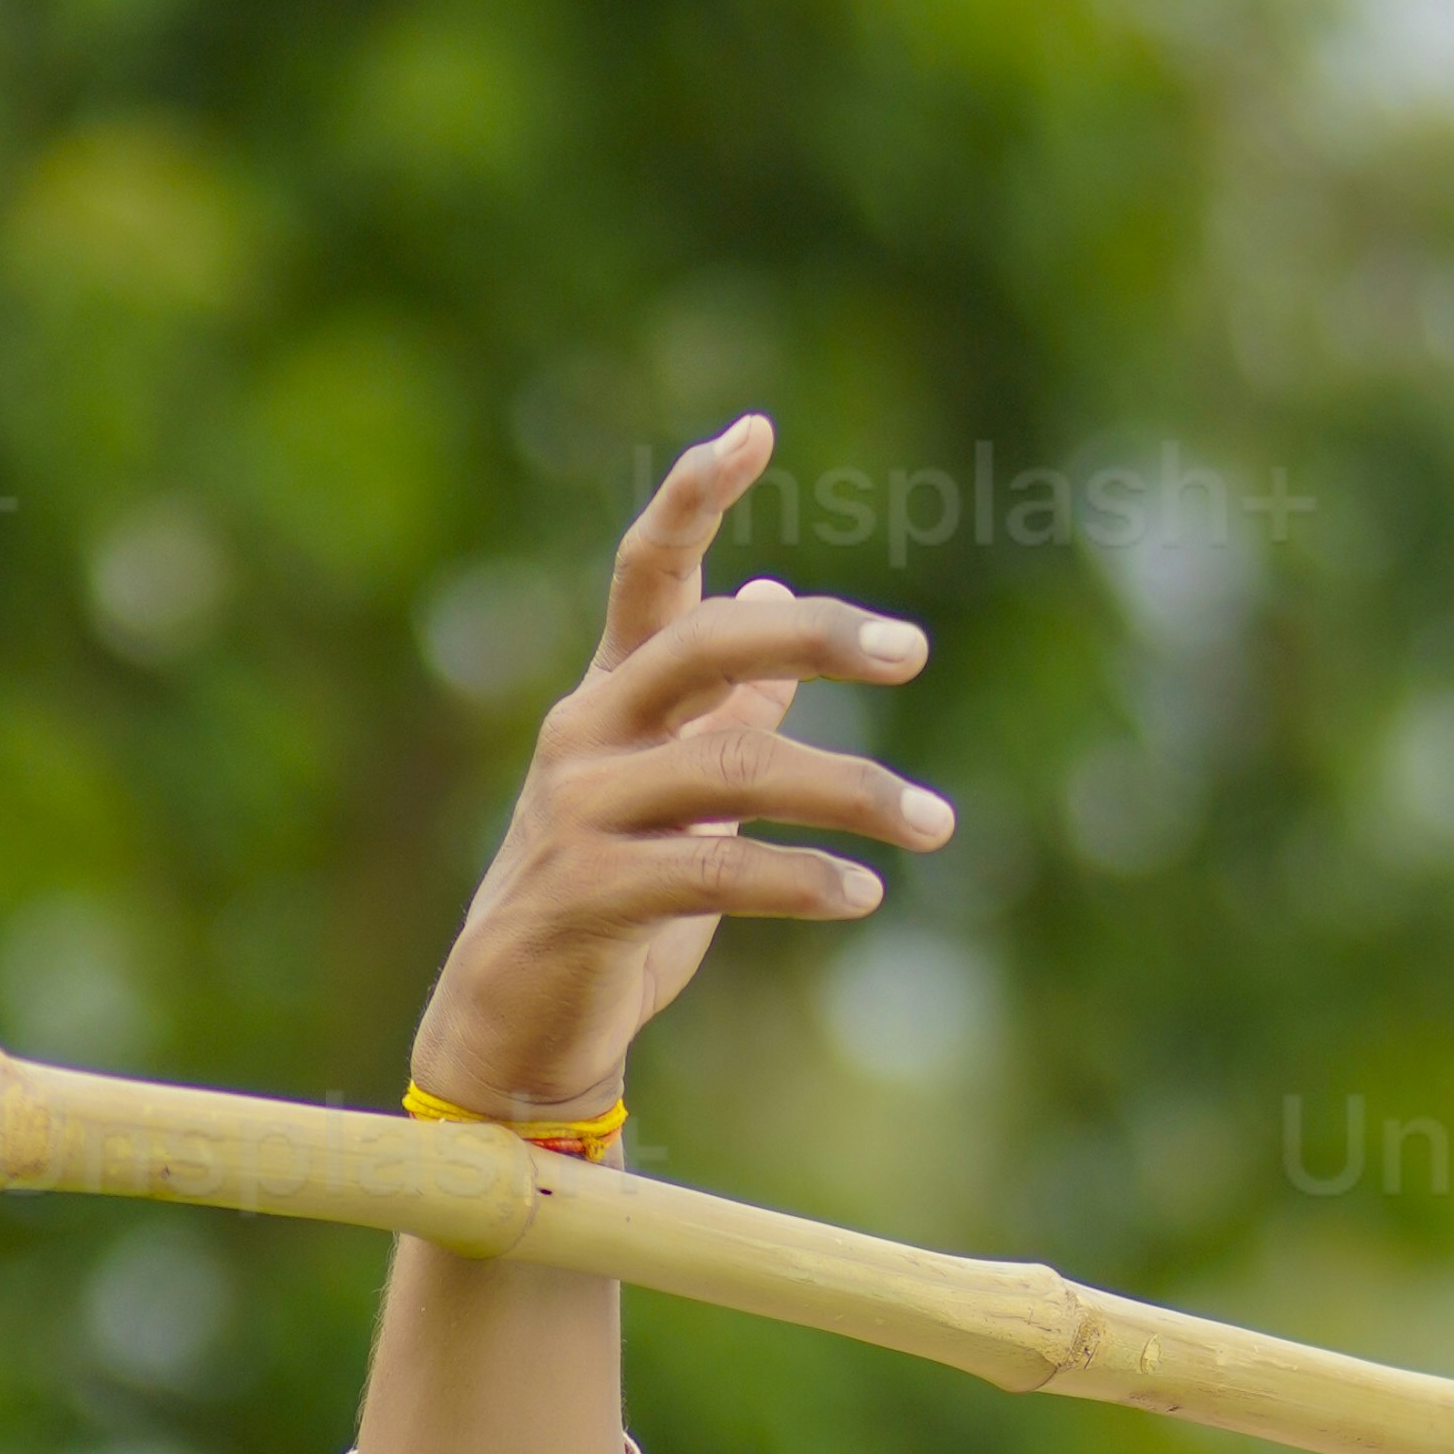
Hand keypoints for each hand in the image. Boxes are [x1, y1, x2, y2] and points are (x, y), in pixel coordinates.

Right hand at [402, 418, 958, 1121]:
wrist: (517, 1023)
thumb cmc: (611, 900)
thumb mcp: (677, 792)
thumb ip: (728, 704)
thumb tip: (772, 592)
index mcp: (611, 695)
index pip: (649, 571)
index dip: (693, 496)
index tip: (756, 430)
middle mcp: (586, 732)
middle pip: (702, 648)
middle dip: (813, 638)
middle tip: (914, 650)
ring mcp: (579, 811)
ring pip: (731, 770)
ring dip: (848, 793)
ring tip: (936, 823)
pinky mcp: (588, 894)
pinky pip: (713, 872)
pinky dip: (799, 880)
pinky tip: (864, 893)